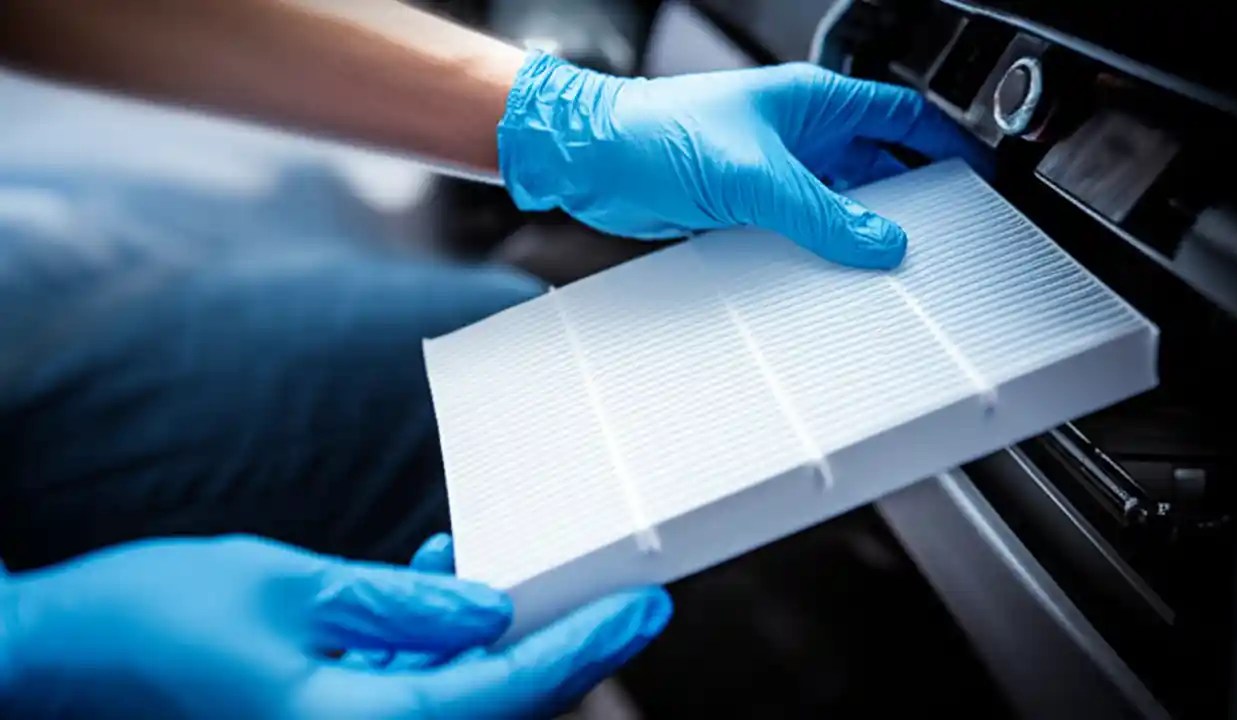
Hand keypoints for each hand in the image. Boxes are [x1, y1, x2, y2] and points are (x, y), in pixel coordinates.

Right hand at [0, 533, 670, 718]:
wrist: (62, 660)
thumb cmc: (154, 619)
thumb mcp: (286, 587)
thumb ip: (397, 606)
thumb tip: (495, 610)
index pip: (500, 692)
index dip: (584, 648)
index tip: (647, 606)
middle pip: (497, 707)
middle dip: (567, 650)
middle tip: (628, 594)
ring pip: (464, 699)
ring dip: (508, 639)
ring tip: (543, 569)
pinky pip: (414, 688)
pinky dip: (447, 639)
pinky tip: (450, 572)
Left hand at [498, 53, 989, 268]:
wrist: (591, 160)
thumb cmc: (656, 134)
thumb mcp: (754, 177)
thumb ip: (821, 214)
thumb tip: (881, 242)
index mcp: (813, 103)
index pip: (900, 118)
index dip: (942, 146)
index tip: (975, 181)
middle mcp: (799, 134)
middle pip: (875, 168)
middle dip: (906, 203)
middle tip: (937, 242)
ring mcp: (774, 171)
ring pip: (838, 204)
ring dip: (858, 233)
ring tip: (889, 270)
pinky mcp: (748, 206)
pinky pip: (801, 230)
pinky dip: (819, 251)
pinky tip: (834, 279)